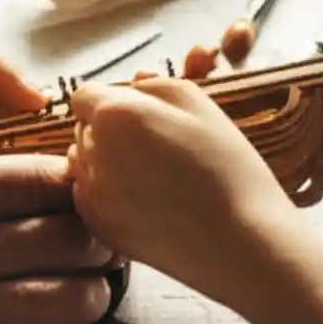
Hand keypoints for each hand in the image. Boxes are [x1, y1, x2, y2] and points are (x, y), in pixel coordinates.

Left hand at [65, 78, 304, 315]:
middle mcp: (92, 151)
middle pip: (85, 128)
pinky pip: (88, 196)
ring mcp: (92, 192)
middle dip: (109, 129)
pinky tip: (146, 199)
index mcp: (115, 114)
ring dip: (106, 160)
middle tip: (155, 144)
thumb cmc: (226, 167)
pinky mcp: (98, 226)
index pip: (84, 96)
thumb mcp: (200, 105)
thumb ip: (156, 85)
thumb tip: (133, 81)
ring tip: (152, 173)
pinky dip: (107, 192)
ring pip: (84, 162)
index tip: (138, 113)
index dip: (111, 100)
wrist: (238, 242)